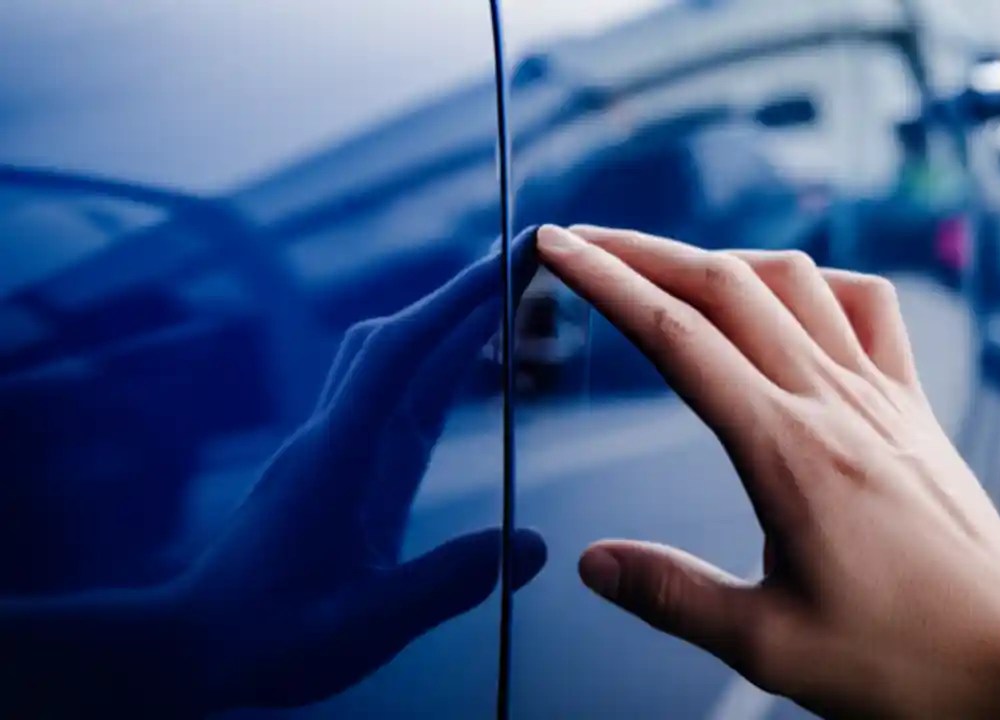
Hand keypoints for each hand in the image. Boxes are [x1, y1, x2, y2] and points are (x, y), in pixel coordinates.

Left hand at [174, 228, 545, 709]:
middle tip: (526, 256)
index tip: (512, 257)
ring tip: (510, 296)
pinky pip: (393, 396)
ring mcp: (332, 448)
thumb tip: (532, 545)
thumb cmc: (269, 638)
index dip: (457, 301)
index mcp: (338, 459)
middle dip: (460, 292)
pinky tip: (466, 367)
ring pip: (392, 360)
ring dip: (449, 323)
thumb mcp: (365, 624)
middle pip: (396, 337)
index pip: (399, 354)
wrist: (195, 645)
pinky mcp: (337, 467)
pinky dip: (437, 365)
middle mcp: (333, 437)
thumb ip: (448, 583)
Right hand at [536, 224, 999, 718]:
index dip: (608, 283)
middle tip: (585, 239)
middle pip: (725, 287)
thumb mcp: (769, 646)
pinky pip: (866, 307)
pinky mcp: (912, 406)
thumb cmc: (907, 659)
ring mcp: (880, 395)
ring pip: (793, 280)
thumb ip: (672, 596)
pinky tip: (788, 297)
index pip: (677, 338)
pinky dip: (813, 281)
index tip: (558, 247)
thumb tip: (593, 564)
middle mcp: (833, 404)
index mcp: (786, 453)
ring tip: (669, 265)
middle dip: (644, 252)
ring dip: (720, 258)